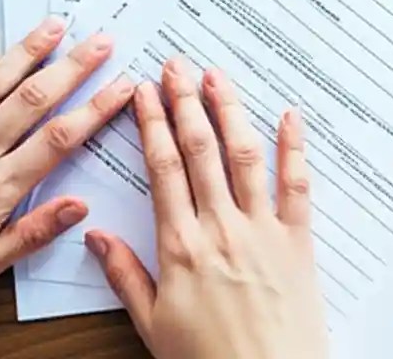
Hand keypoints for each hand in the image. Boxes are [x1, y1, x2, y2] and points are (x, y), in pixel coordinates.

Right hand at [86, 59, 327, 358]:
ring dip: (230, 111)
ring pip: (243, 157)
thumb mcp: (152, 326)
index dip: (152, 124)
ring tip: (218, 78)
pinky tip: (290, 115)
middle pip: (199, 151)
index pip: (162, 168)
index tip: (145, 92)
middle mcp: (220, 228)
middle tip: (177, 66)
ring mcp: (262, 231)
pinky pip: (297, 186)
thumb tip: (94, 234)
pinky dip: (294, 147)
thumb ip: (125, 275)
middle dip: (185, 103)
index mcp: (180, 246)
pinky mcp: (298, 242)